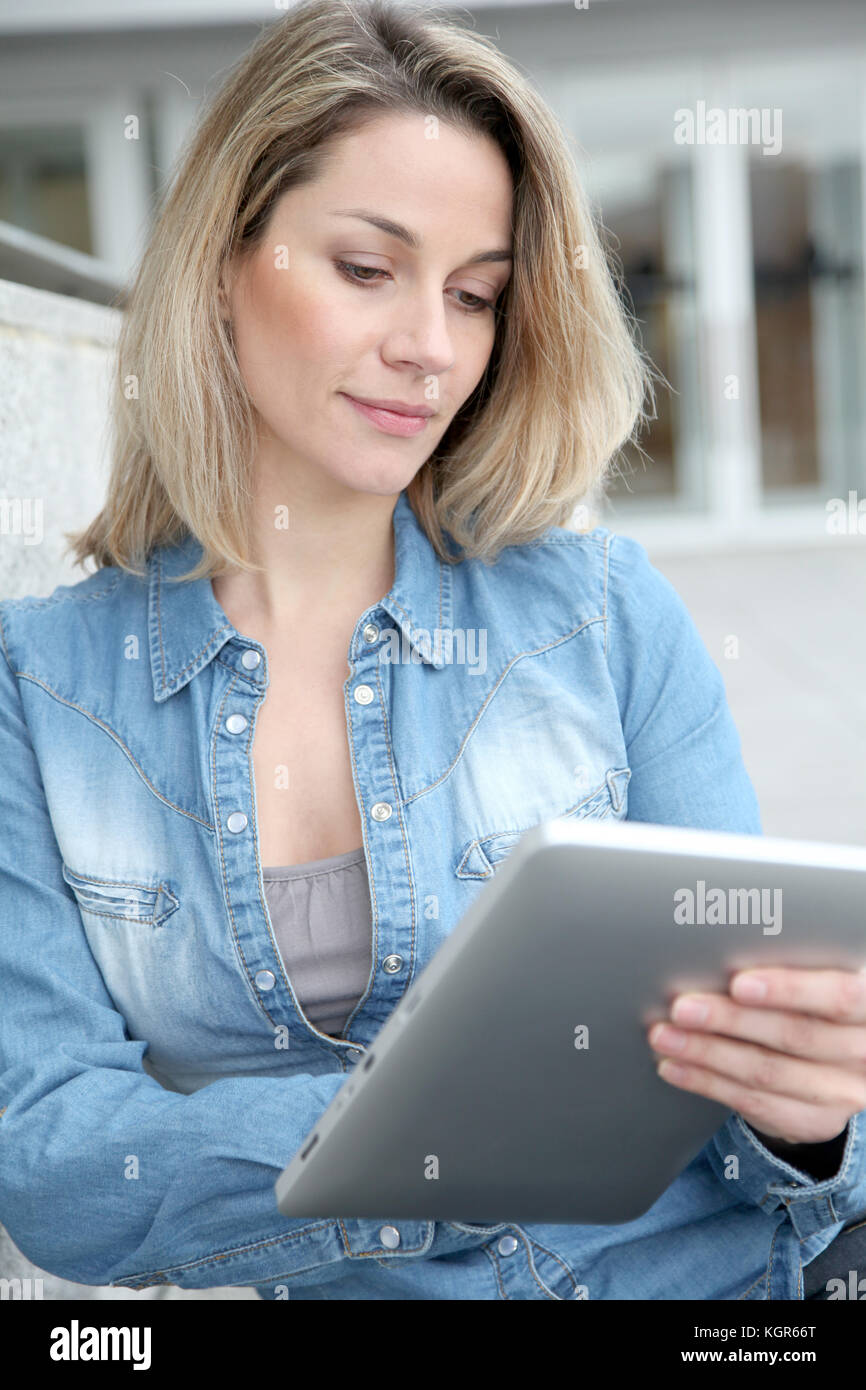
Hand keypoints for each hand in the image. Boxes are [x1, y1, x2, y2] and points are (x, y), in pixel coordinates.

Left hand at [647, 967, 865, 1145]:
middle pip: (795, 1036)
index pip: (839, 996)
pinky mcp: (816, 1121)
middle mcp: (864, 1051)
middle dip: (730, 1020)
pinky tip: (676, 1067)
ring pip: (767, 1072)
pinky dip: (707, 1083)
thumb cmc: (816, 1000)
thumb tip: (722, 946)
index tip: (739, 984)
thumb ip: (794, 963)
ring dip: (706, 1053)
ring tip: (665, 1036)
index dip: (789, 989)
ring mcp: (843, 1092)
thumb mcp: (820, 976)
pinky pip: (755, 1103)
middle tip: (682, 1007)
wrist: (838, 1061)